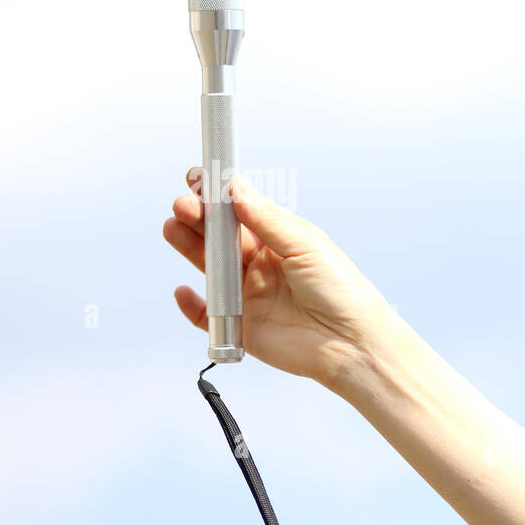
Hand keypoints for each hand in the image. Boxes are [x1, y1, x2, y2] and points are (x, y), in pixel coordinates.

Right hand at [163, 169, 389, 388]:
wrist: (351, 344)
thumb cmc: (341, 291)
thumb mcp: (304, 243)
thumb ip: (265, 219)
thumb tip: (235, 188)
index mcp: (277, 240)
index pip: (239, 213)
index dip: (217, 198)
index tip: (198, 180)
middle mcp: (260, 265)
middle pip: (219, 238)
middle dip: (198, 219)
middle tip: (183, 205)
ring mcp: (249, 295)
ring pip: (210, 268)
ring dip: (188, 248)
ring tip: (173, 229)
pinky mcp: (241, 327)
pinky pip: (207, 315)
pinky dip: (192, 305)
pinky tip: (184, 291)